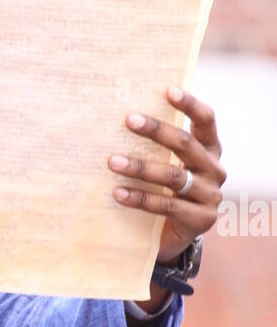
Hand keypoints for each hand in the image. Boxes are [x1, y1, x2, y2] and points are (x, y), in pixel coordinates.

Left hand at [108, 85, 225, 263]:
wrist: (176, 236)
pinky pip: (166, 206)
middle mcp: (215, 170)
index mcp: (210, 150)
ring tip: (112, 161)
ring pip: (173, 176)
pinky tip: (117, 193)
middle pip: (186, 145)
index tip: (168, 90)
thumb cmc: (167, 191)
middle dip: (156, 131)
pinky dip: (139, 198)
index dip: (190, 104)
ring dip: (140, 167)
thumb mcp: (169, 165)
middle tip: (128, 119)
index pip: (206, 121)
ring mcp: (210, 196)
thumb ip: (158, 146)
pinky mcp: (200, 220)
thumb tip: (124, 117)